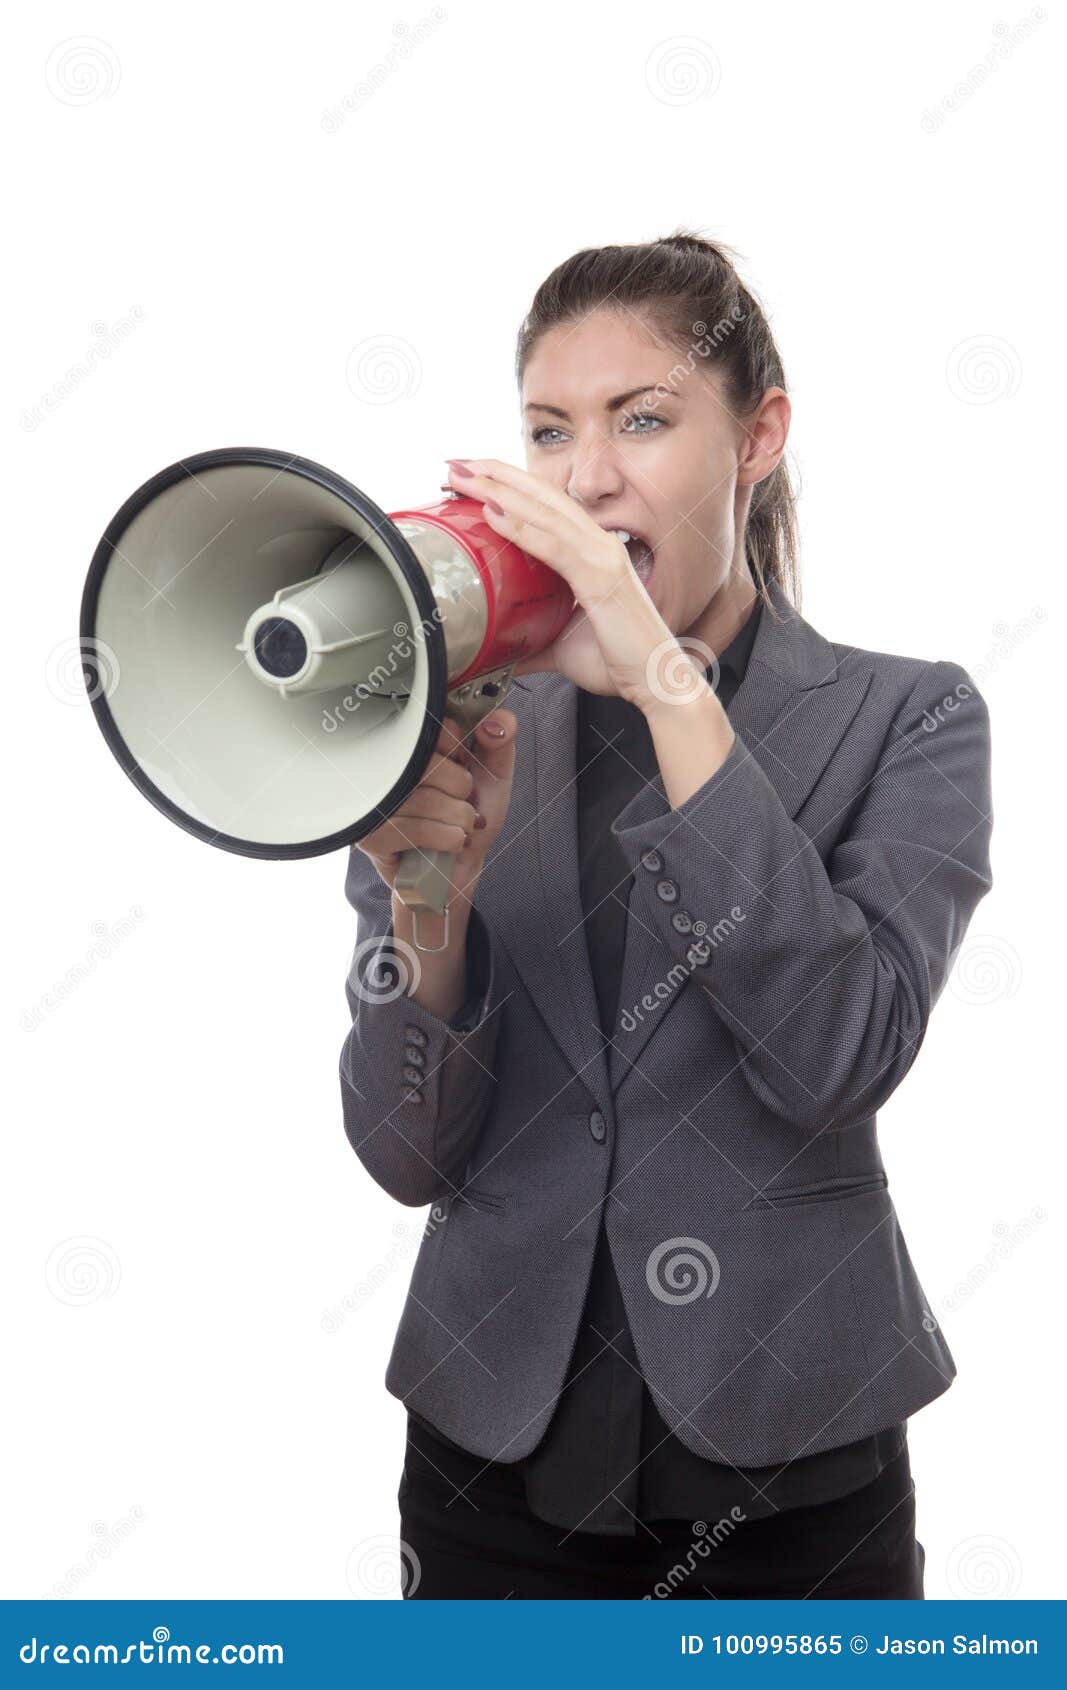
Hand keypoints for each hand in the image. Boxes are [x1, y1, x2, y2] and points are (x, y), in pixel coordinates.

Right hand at [355, 710, 517, 907]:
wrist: (457, 869)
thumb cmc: (470, 817)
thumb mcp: (493, 776)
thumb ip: (500, 742)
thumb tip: (499, 720)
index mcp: (414, 745)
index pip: (433, 728)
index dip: (458, 750)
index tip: (463, 764)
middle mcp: (386, 768)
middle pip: (428, 764)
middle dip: (461, 789)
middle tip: (462, 801)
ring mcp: (375, 801)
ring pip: (425, 800)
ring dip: (458, 818)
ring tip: (459, 825)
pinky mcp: (370, 834)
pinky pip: (415, 829)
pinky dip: (446, 838)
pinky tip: (449, 842)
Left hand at [446, 457, 691, 707]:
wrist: (656, 684)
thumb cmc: (619, 662)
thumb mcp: (561, 648)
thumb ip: (531, 644)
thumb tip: (499, 652)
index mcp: (593, 554)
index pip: (547, 507)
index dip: (510, 485)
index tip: (473, 476)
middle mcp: (599, 547)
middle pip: (542, 496)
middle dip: (497, 474)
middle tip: (457, 463)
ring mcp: (602, 558)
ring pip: (545, 512)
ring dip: (500, 490)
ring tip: (465, 476)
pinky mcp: (602, 579)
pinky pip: (555, 546)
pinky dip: (521, 528)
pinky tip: (492, 512)